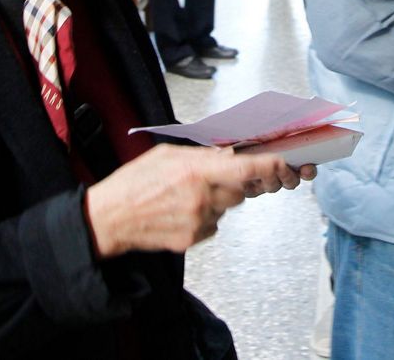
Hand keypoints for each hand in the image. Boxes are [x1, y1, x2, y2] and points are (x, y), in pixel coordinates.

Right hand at [84, 145, 306, 256]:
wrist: (109, 219)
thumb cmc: (133, 184)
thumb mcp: (167, 155)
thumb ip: (201, 155)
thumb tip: (228, 154)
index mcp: (196, 171)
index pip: (247, 169)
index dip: (271, 167)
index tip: (283, 163)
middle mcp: (202, 198)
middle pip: (243, 190)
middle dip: (237, 181)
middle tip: (215, 176)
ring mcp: (200, 222)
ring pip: (228, 207)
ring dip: (218, 198)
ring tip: (186, 194)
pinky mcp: (195, 239)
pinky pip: (214, 224)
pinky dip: (206, 215)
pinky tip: (181, 210)